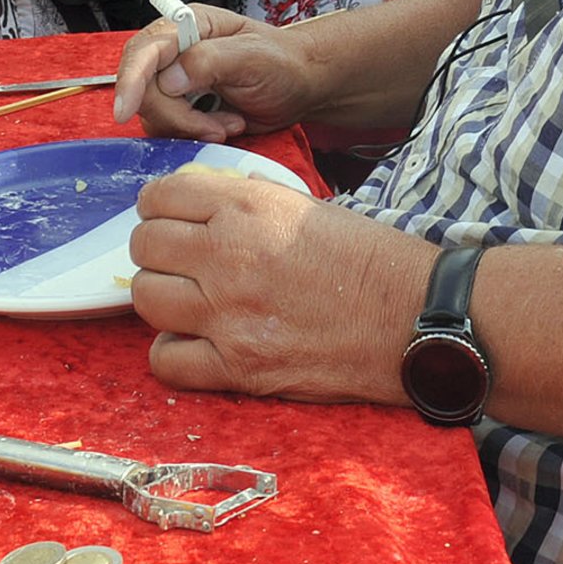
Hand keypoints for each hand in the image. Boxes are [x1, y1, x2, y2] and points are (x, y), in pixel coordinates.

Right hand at [110, 5, 314, 142]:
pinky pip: (168, 128)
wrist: (300, 86)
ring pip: (153, 112)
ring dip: (189, 127)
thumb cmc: (282, 63)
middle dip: (175, 114)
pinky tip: (223, 127)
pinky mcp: (182, 107)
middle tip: (215, 126)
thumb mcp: (253, 57)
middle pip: (143, 87)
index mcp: (189, 26)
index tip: (125, 109)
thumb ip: (210, 61)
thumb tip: (168, 79)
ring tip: (228, 124)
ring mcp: (176, 81)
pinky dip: (194, 134)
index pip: (146, 49)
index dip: (131, 79)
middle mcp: (175, 51)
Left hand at [128, 169, 433, 401]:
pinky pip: (165, 360)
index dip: (160, 206)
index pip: (162, 196)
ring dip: (163, 297)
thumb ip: (244, 202)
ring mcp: (229, 315)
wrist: (417, 317)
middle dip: (158, 249)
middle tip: (181, 260)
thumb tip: (193, 202)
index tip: (170, 217)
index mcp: (250, 207)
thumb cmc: (371, 259)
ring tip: (190, 300)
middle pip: (145, 246)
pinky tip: (197, 343)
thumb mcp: (304, 206)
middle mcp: (230, 255)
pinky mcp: (239, 367)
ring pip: (145, 298)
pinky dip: (173, 352)